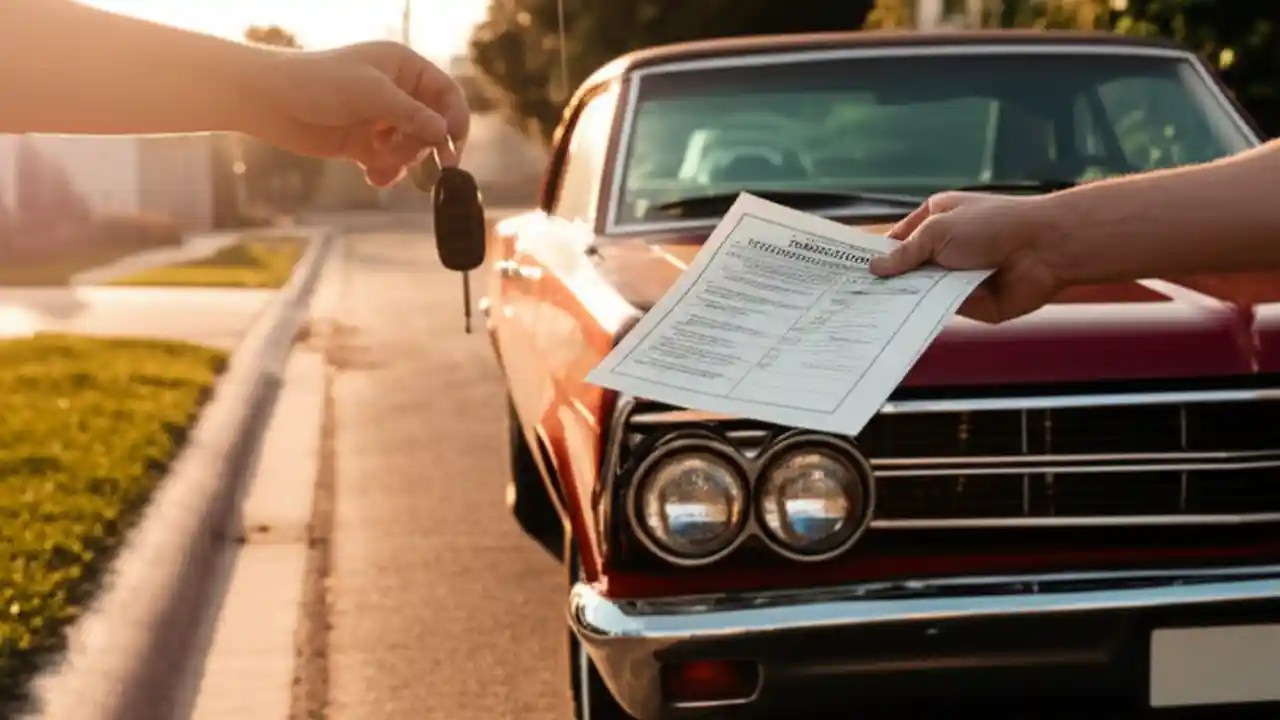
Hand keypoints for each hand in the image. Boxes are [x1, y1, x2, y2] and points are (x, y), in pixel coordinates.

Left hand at [249, 41, 469, 186]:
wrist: (269, 100)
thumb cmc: (318, 82)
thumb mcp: (372, 93)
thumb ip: (412, 114)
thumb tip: (444, 132)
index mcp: (404, 68)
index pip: (446, 95)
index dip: (455, 121)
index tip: (452, 150)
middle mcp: (396, 92)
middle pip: (432, 126)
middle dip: (421, 146)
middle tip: (409, 160)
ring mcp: (380, 118)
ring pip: (412, 148)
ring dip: (401, 161)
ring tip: (379, 164)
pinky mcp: (364, 142)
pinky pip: (390, 162)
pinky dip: (386, 172)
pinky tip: (373, 176)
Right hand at [868, 191, 1068, 322]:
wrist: (1044, 249)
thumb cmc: (993, 225)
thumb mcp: (938, 231)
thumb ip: (905, 253)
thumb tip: (875, 269)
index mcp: (936, 220)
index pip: (897, 241)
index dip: (877, 255)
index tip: (851, 272)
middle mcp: (945, 249)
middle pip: (906, 270)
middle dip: (885, 282)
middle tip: (850, 299)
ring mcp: (956, 277)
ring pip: (921, 293)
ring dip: (903, 301)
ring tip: (866, 315)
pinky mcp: (969, 303)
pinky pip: (940, 311)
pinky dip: (924, 316)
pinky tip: (898, 325)